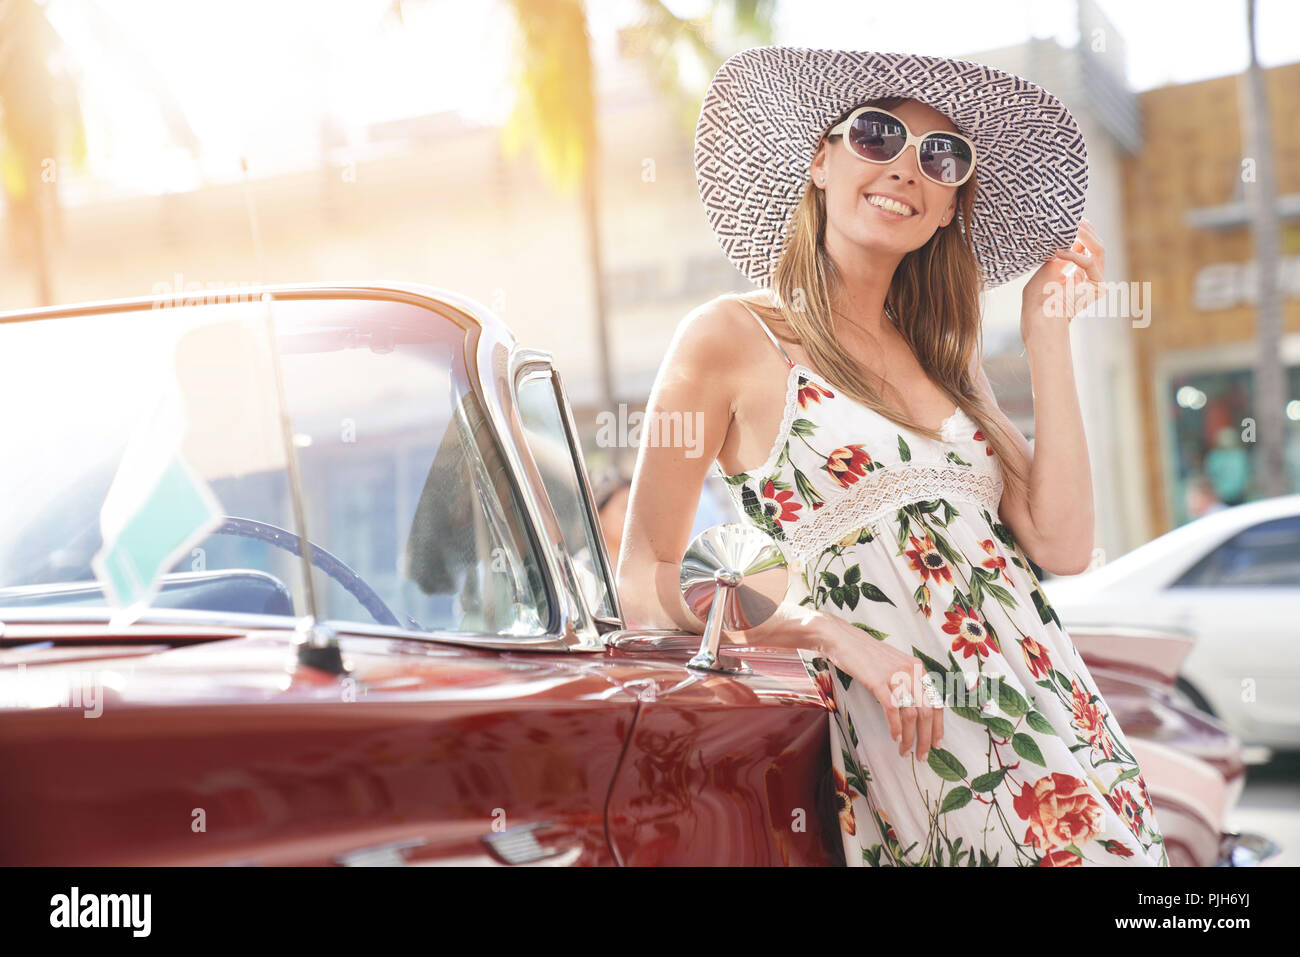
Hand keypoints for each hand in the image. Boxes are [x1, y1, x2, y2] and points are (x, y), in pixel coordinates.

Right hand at [820, 615, 944, 761]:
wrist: (844, 640)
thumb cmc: (867, 655)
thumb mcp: (895, 665)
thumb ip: (907, 682)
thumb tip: (916, 710)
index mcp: (918, 668)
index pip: (936, 702)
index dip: (938, 726)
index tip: (936, 744)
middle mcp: (911, 671)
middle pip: (927, 712)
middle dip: (926, 738)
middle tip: (922, 756)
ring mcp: (895, 675)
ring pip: (911, 714)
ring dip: (909, 737)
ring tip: (905, 752)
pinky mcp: (878, 680)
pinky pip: (892, 709)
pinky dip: (895, 726)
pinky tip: (894, 737)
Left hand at [1020, 217, 1104, 343]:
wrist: (1039, 319)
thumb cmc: (1037, 298)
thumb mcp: (1049, 267)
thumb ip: (1061, 251)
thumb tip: (1068, 233)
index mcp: (1079, 274)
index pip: (1085, 247)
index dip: (1080, 231)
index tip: (1071, 218)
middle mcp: (1091, 277)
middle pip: (1096, 246)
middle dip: (1085, 230)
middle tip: (1074, 217)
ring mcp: (1097, 282)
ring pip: (1098, 250)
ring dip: (1084, 235)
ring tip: (1071, 225)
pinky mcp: (1098, 287)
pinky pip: (1089, 262)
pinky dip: (1073, 254)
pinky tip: (1059, 250)